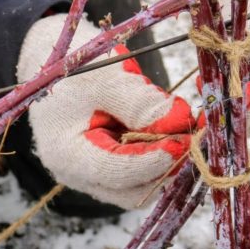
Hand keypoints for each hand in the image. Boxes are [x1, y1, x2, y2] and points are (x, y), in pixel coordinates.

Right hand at [16, 15, 193, 208]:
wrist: (53, 60)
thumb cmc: (73, 65)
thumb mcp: (105, 77)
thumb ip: (139, 102)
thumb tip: (179, 121)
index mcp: (67, 155)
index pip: (115, 171)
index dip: (153, 158)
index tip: (183, 139)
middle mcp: (82, 174)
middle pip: (135, 189)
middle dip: (169, 163)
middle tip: (196, 133)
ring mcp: (99, 173)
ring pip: (146, 182)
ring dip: (172, 157)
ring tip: (188, 123)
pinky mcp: (116, 163)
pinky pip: (146, 167)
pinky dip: (166, 149)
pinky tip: (178, 123)